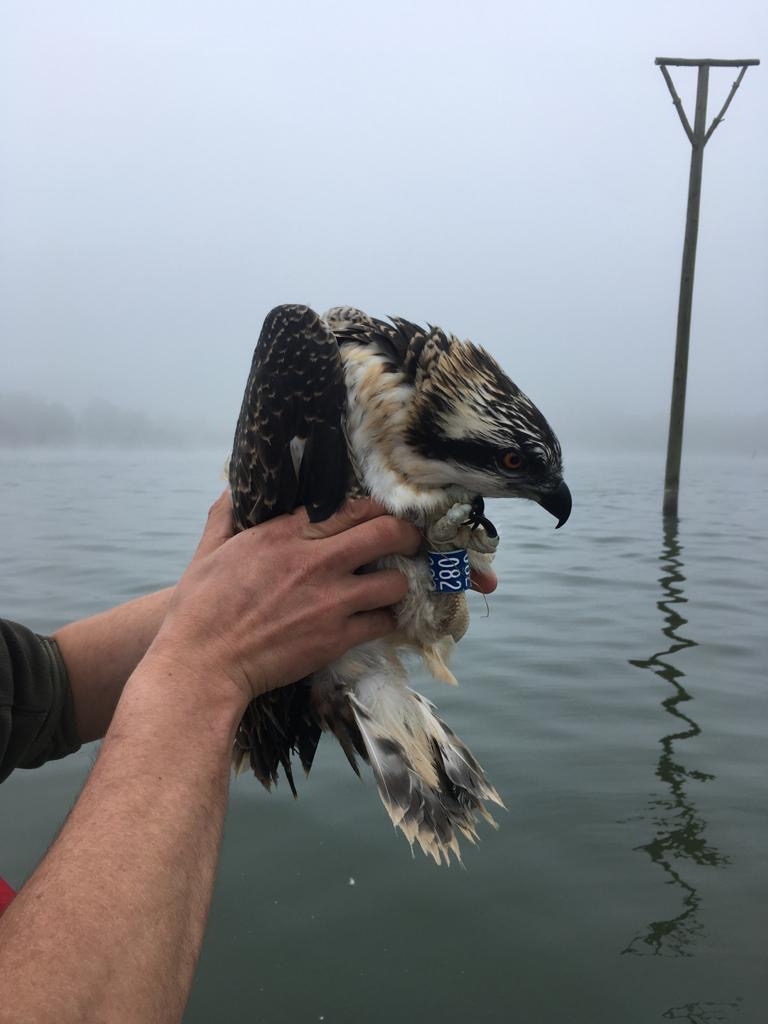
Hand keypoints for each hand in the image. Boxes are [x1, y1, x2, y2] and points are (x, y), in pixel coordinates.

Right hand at [150, 493, 420, 703]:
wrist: (202, 664)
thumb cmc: (199, 610)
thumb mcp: (207, 552)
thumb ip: (225, 516)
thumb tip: (233, 490)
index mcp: (284, 535)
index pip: (350, 507)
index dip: (374, 509)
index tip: (380, 515)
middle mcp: (315, 561)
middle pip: (385, 532)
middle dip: (406, 534)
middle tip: (410, 541)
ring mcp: (330, 601)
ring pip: (394, 581)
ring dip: (398, 582)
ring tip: (393, 586)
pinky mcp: (336, 638)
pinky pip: (383, 623)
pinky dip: (386, 620)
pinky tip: (379, 619)